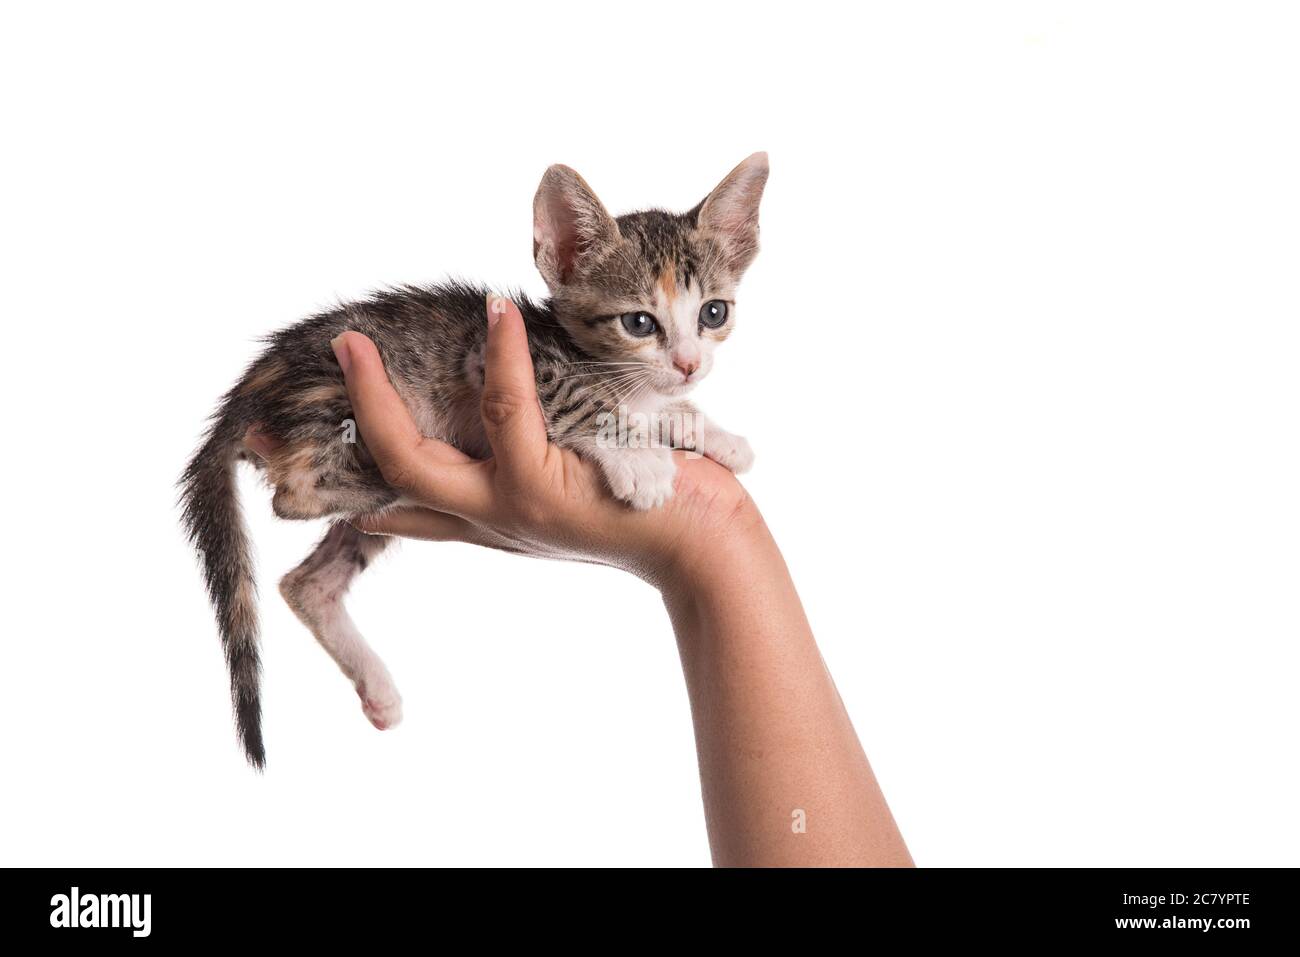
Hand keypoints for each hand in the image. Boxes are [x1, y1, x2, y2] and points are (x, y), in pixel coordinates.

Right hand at [321, 295, 759, 586]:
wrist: (709, 550)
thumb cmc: (654, 513)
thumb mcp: (575, 498)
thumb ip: (527, 474)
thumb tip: (499, 437)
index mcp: (496, 517)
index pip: (409, 505)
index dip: (353, 480)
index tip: (306, 462)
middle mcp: (492, 517)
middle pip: (393, 477)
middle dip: (353, 418)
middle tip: (337, 353)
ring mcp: (510, 506)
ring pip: (417, 461)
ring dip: (376, 398)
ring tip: (357, 342)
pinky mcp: (544, 490)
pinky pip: (509, 416)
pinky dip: (499, 358)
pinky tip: (495, 315)